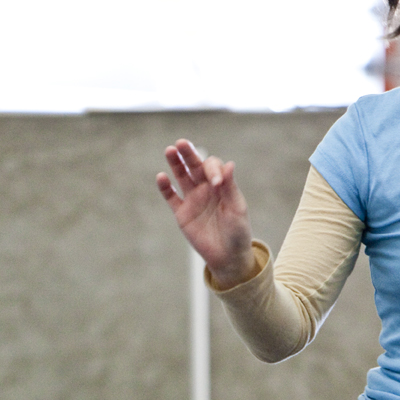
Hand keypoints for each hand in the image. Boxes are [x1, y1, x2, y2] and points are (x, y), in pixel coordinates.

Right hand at [156, 138, 256, 286]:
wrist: (228, 257)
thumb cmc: (238, 232)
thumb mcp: (237, 209)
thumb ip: (230, 187)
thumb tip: (229, 164)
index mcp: (221, 185)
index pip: (212, 166)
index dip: (212, 169)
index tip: (215, 184)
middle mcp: (205, 188)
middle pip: (194, 165)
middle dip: (189, 153)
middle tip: (181, 143)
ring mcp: (192, 200)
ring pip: (181, 176)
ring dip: (176, 163)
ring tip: (170, 150)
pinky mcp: (181, 213)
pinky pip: (171, 197)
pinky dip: (165, 188)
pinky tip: (161, 177)